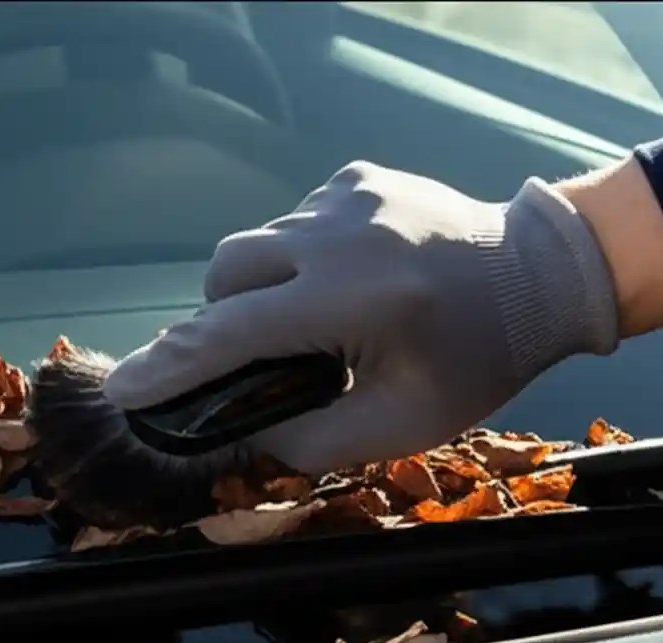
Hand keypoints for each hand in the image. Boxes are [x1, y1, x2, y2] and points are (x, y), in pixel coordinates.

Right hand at [103, 161, 619, 473]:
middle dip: (221, 320)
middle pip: (226, 271)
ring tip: (316, 318)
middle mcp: (340, 233)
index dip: (170, 368)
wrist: (540, 274)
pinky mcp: (358, 176)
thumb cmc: (481, 359)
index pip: (231, 334)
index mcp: (354, 297)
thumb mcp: (404, 422)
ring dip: (264, 286)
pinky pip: (297, 220)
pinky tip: (349, 277)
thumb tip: (243, 446)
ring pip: (258, 242)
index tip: (122, 391)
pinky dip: (300, 255)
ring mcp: (348, 194)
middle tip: (260, 357)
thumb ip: (313, 441)